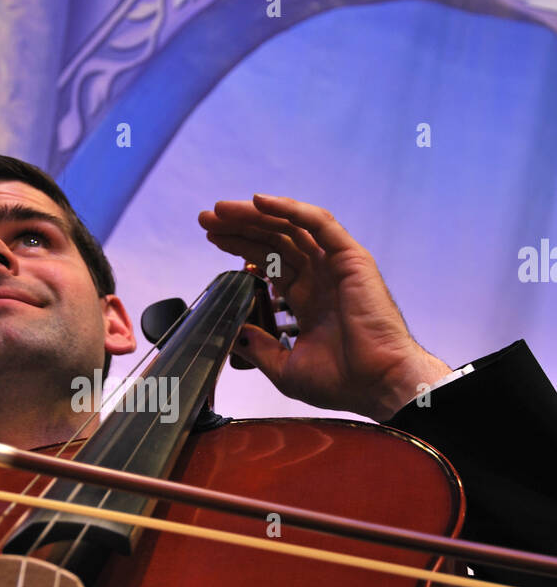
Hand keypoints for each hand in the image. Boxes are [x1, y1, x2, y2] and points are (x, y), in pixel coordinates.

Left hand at [198, 194, 450, 419]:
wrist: (378, 383)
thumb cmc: (343, 381)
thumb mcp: (286, 368)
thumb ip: (260, 348)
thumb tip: (235, 336)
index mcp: (308, 299)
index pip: (269, 262)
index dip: (240, 247)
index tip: (212, 238)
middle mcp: (321, 277)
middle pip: (274, 240)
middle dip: (240, 227)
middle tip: (207, 218)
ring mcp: (336, 265)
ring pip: (290, 227)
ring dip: (255, 215)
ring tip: (221, 210)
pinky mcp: (351, 258)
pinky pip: (318, 224)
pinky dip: (290, 210)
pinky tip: (259, 202)